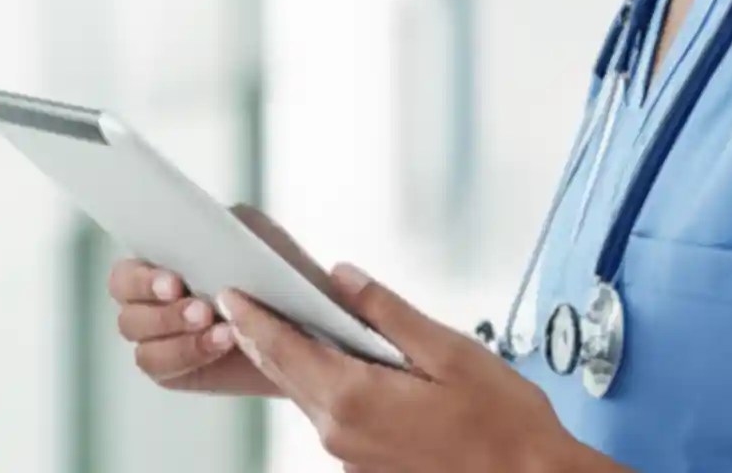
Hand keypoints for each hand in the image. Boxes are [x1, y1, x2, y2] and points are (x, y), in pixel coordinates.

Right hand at [107, 205, 284, 396]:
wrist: (305, 314)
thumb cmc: (278, 268)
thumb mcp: (256, 235)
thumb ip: (225, 224)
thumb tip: (204, 230)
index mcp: (159, 266)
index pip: (125, 275)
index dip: (142, 281)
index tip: (174, 283)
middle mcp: (151, 304)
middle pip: (129, 315)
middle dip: (164, 314)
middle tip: (203, 310)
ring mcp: (161, 340)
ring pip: (145, 347)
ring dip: (181, 339)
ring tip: (224, 329)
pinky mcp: (177, 369)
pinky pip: (164, 368)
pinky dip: (192, 354)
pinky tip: (225, 342)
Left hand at [216, 264, 625, 471]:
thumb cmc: (501, 420)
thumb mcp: (448, 350)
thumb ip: (387, 311)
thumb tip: (344, 278)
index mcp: (354, 396)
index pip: (283, 347)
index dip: (253, 317)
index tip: (231, 294)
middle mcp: (341, 432)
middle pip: (286, 373)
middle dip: (260, 337)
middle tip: (242, 304)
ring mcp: (351, 455)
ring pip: (309, 397)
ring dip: (295, 361)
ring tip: (291, 325)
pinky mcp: (367, 466)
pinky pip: (334, 417)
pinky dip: (327, 387)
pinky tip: (345, 366)